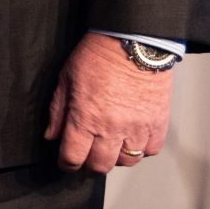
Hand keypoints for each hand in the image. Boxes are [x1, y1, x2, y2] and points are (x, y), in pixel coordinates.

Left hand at [44, 33, 172, 173]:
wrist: (132, 42)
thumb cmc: (98, 56)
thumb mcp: (66, 79)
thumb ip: (57, 112)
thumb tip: (51, 136)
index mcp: (85, 118)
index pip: (73, 158)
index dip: (67, 164)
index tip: (66, 162)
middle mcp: (112, 128)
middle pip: (100, 166)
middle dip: (90, 165)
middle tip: (87, 156)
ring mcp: (137, 127)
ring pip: (127, 162)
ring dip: (116, 157)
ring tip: (110, 145)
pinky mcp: (158, 122)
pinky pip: (151, 150)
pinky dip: (141, 150)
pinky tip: (132, 138)